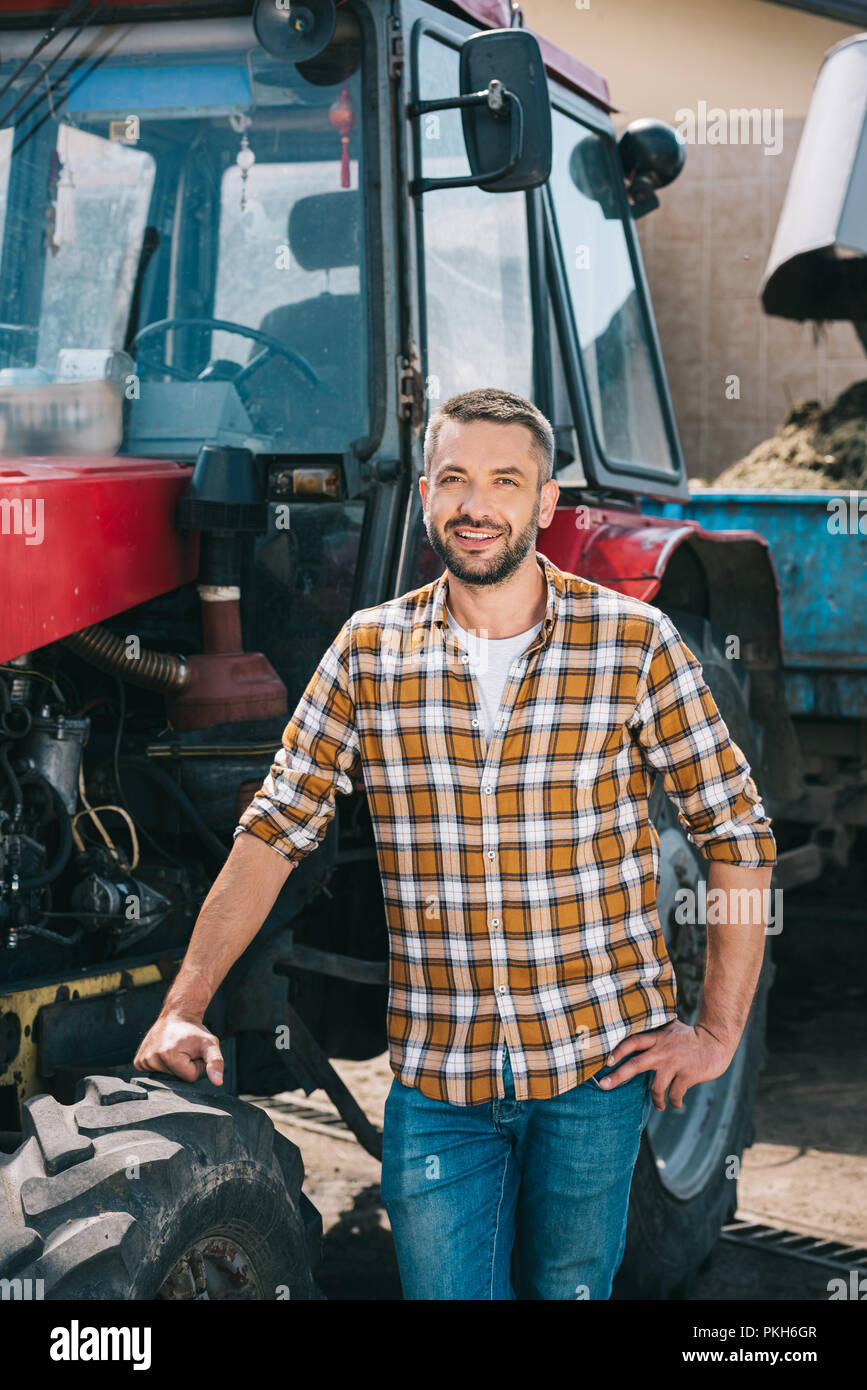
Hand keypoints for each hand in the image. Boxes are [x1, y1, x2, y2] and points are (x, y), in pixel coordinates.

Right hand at [133, 1011, 223, 1085]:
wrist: (177, 1016)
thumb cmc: (193, 1030)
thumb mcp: (210, 1043)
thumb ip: (215, 1062)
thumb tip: (218, 1081)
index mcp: (169, 1057)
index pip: (191, 1077)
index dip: (197, 1065)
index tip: (194, 1052)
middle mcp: (152, 1060)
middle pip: (178, 1078)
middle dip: (185, 1066)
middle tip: (184, 1050)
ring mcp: (143, 1061)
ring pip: (167, 1076)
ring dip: (175, 1065)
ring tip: (175, 1049)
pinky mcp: (139, 1062)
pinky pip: (155, 1074)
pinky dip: (162, 1065)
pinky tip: (164, 1052)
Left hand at [597, 1019, 735, 1110]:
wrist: (716, 1042)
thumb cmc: (691, 1036)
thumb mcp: (671, 1027)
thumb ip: (655, 1029)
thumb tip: (638, 1022)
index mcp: (657, 1038)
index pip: (632, 1042)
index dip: (618, 1050)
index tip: (606, 1061)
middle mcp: (663, 1050)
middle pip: (636, 1064)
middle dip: (618, 1076)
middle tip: (603, 1085)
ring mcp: (675, 1063)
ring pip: (656, 1086)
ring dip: (656, 1100)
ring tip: (659, 1106)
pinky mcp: (687, 1075)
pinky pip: (675, 1094)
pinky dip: (673, 1102)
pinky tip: (674, 1104)